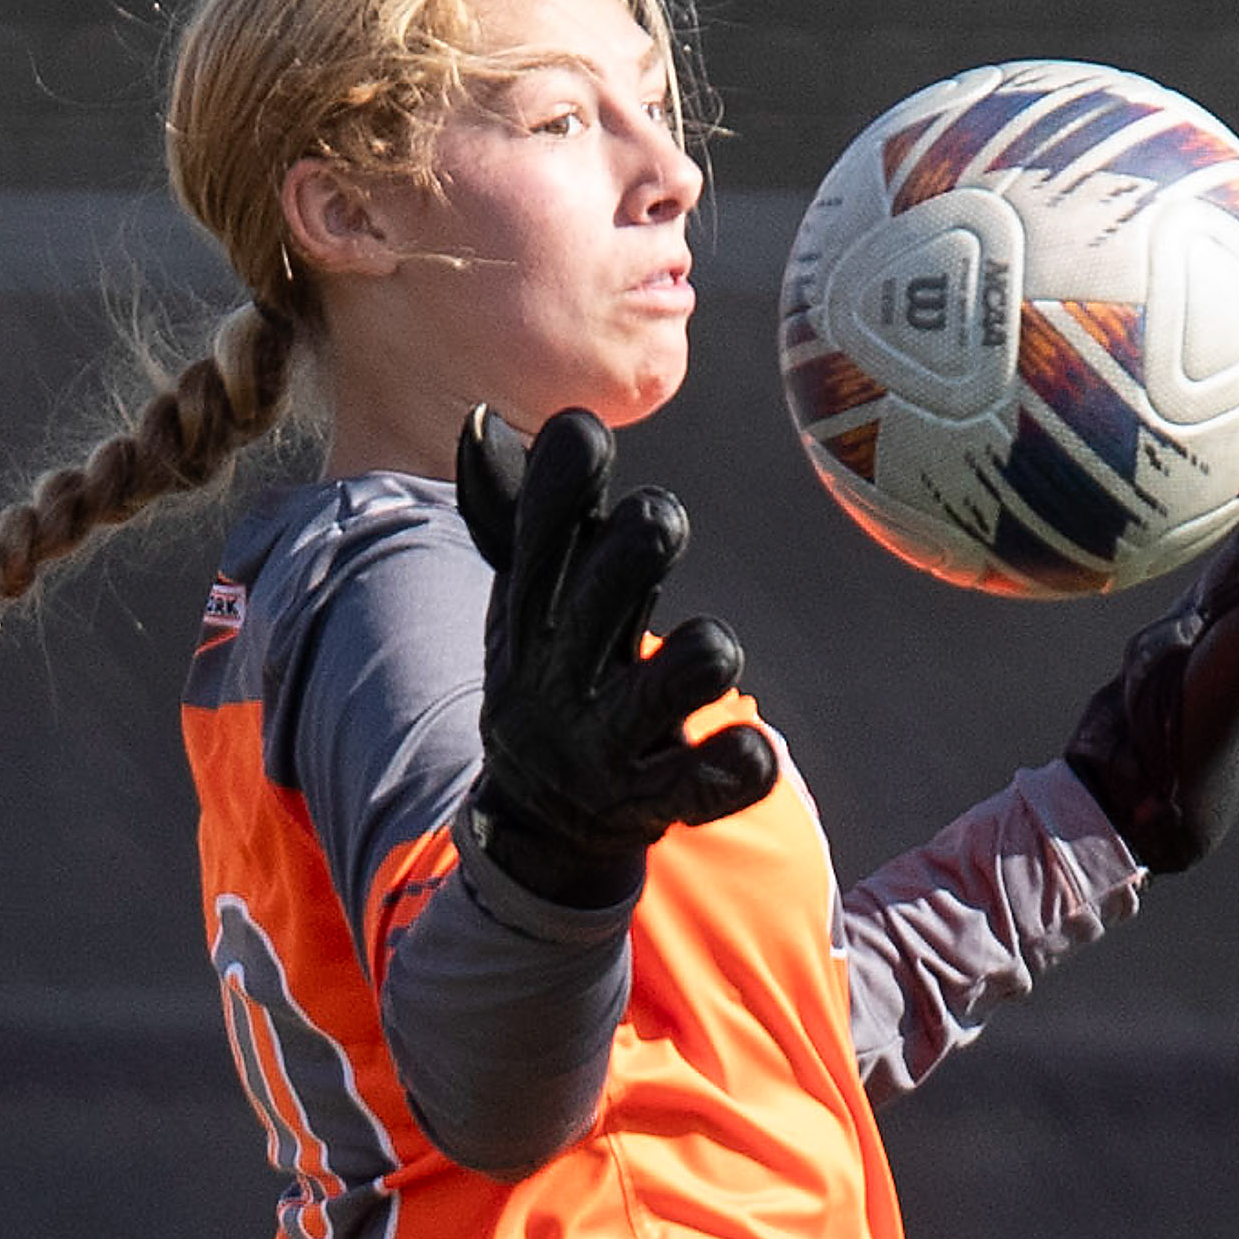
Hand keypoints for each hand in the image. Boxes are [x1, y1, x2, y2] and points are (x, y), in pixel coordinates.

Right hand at [451, 406, 779, 906]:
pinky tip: (752, 750)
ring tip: (712, 651)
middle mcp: (565, 672)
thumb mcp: (528, 598)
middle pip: (605, 590)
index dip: (563, 479)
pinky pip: (706, 781)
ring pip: (668, 685)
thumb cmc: (557, 671)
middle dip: (640, 543)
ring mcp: (607, 743)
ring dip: (700, 656)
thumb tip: (485, 418)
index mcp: (537, 612)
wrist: (540, 819)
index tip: (587, 437)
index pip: (539, 533)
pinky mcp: (654, 800)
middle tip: (662, 523)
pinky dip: (736, 766)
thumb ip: (518, 509)